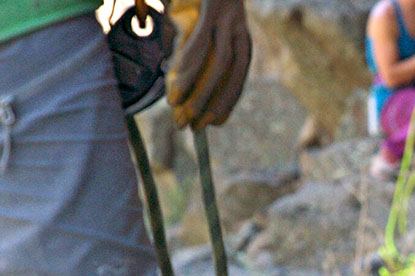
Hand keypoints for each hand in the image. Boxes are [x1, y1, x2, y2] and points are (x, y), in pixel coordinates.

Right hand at [167, 0, 252, 129]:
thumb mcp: (199, 14)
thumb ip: (190, 38)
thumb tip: (174, 64)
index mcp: (240, 32)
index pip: (239, 73)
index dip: (229, 99)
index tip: (217, 123)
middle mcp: (238, 26)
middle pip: (232, 72)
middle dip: (214, 102)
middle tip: (195, 126)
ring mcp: (227, 16)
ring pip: (218, 61)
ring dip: (199, 87)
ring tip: (180, 107)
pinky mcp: (213, 6)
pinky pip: (202, 40)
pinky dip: (189, 62)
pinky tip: (175, 78)